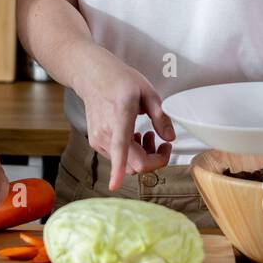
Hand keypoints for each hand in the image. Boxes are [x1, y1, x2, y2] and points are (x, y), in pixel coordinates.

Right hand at [73, 47, 174, 191]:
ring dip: (142, 156)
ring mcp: (99, 139)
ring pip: (126, 165)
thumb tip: (169, 138)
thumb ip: (160, 116)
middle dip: (152, 159)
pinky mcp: (96, 143)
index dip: (118, 170)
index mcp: (120, 116)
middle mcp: (106, 132)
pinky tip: (133, 135)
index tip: (114, 185)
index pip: (120, 148)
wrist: (93, 76)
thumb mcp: (147, 92)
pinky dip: (130, 154)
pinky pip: (118, 158)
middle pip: (132, 165)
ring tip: (146, 134)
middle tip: (160, 141)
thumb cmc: (118, 80)